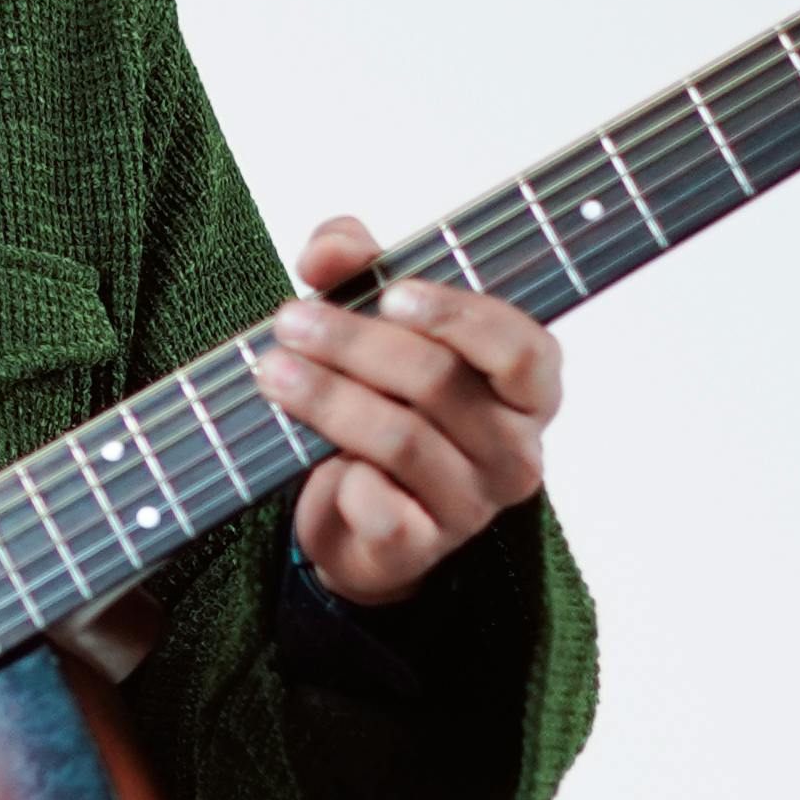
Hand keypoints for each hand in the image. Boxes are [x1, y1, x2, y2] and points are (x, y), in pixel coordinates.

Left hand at [250, 213, 560, 603]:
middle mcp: (515, 451)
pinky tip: (317, 460)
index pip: (523, 349)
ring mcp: (472, 506)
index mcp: (528, 390)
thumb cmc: (387, 406)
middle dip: (355, 345)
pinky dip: (346, 479)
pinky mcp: (422, 550)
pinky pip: (381, 507)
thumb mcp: (377, 324)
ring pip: (402, 439)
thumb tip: (329, 248)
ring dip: (329, 399)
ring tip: (272, 371)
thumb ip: (359, 269)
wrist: (358, 521)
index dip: (458, 317)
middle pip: (441, 383)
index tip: (390, 294)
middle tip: (290, 321)